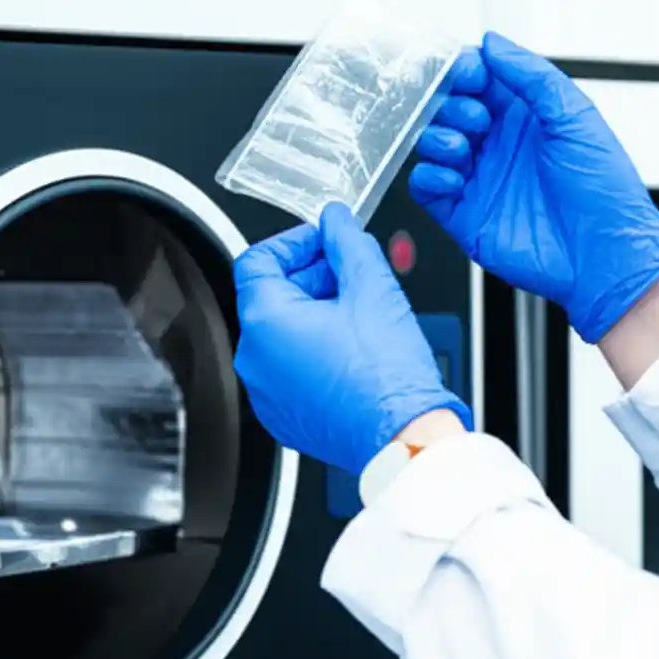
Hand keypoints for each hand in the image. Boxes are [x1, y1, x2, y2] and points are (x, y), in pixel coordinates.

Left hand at [233, 203, 471, 475]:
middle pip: (271, 296)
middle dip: (312, 279)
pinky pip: (290, 370)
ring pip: (282, 334)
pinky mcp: (284, 415)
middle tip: (353, 277)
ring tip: (361, 316)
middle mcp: (255, 359)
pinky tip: (353, 351)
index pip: (259, 260)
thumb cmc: (387, 377)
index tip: (325, 242)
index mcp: (265, 321)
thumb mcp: (373, 288)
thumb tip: (336, 222)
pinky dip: (314, 352)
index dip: (296, 243)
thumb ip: (348, 242)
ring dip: (315, 315)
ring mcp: (266, 392)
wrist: (403, 437)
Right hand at [409, 32, 658, 341]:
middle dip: (449, 104)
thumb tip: (493, 44)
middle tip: (474, 117)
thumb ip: (533, 76)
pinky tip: (453, 178)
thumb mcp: (575, 117)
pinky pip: (427, 188)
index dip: (466, 71)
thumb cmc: (604, 191)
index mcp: (526, 119)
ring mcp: (481, 180)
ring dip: (436, 137)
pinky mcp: (466, 216)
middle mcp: (499, 147)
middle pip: (448, 109)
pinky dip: (428, 177)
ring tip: (463, 148)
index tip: (468, 71)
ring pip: (432, 145)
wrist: (605, 256)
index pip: (479, 81)